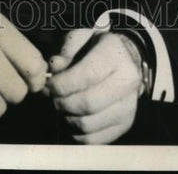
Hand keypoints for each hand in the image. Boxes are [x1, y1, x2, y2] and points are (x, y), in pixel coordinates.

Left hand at [46, 28, 142, 143]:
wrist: (126, 59)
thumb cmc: (96, 47)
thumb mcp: (80, 37)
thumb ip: (65, 50)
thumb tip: (54, 68)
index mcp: (115, 55)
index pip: (87, 75)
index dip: (63, 84)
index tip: (49, 85)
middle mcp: (127, 81)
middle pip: (88, 104)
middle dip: (62, 102)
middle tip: (52, 97)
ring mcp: (128, 106)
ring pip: (88, 125)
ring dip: (66, 118)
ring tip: (61, 106)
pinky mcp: (124, 124)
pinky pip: (93, 140)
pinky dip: (76, 133)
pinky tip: (72, 117)